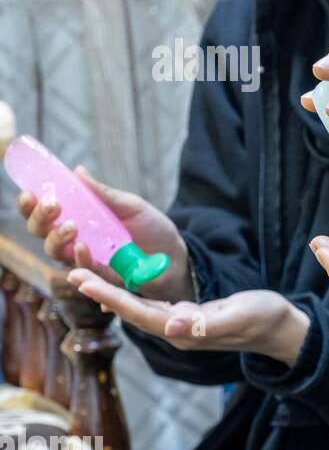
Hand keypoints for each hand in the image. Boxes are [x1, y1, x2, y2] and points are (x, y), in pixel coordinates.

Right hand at [17, 167, 192, 301]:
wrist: (177, 255)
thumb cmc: (152, 229)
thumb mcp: (130, 206)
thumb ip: (103, 194)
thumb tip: (77, 171)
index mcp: (79, 219)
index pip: (44, 213)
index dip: (31, 205)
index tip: (31, 193)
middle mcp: (76, 240)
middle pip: (42, 233)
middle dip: (41, 219)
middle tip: (52, 205)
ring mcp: (87, 260)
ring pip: (57, 253)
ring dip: (57, 238)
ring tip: (70, 226)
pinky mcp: (102, 278)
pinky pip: (85, 272)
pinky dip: (81, 260)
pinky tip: (83, 248)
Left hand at [68, 271, 309, 365]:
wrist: (282, 329)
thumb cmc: (265, 319)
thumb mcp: (239, 316)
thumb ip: (205, 324)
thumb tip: (170, 326)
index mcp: (186, 332)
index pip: (140, 313)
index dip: (112, 297)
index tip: (84, 280)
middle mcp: (177, 331)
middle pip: (132, 311)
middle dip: (102, 292)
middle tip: (71, 272)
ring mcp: (181, 326)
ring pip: (138, 308)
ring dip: (111, 292)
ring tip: (85, 275)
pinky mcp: (187, 318)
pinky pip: (151, 305)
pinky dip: (131, 292)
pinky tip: (119, 282)